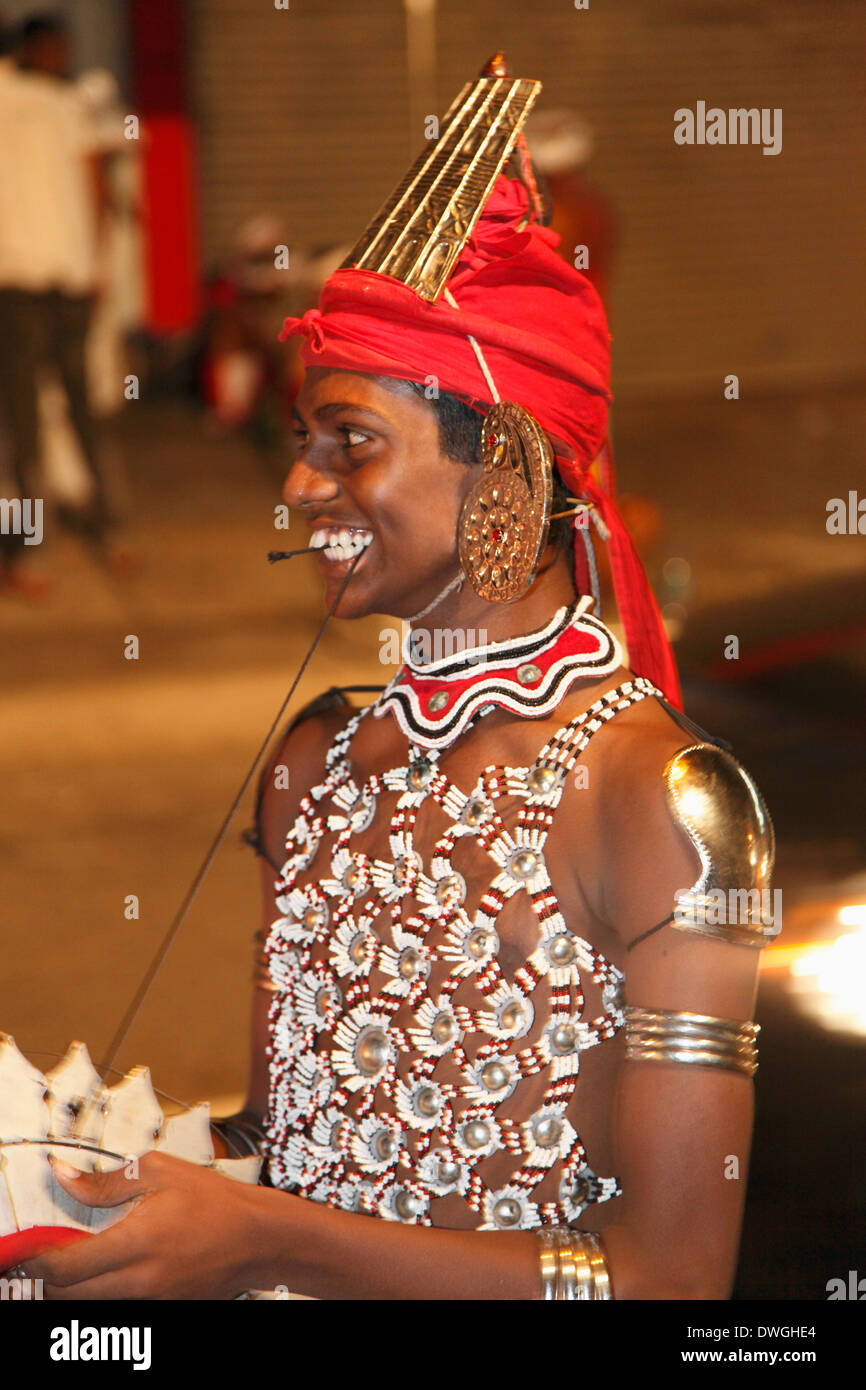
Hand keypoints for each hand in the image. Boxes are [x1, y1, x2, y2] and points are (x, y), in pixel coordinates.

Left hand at [25, 1151, 262, 1299]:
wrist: (258, 1239)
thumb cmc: (215, 1202)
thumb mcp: (159, 1173)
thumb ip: (106, 1180)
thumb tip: (65, 1177)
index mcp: (136, 1245)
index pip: (65, 1267)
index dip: (37, 1260)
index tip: (27, 1248)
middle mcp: (139, 1282)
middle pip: (69, 1296)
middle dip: (49, 1277)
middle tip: (46, 1253)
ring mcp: (150, 1301)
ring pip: (90, 1305)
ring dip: (75, 1286)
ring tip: (79, 1256)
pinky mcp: (160, 1309)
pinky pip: (117, 1306)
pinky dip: (102, 1290)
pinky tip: (110, 1268)